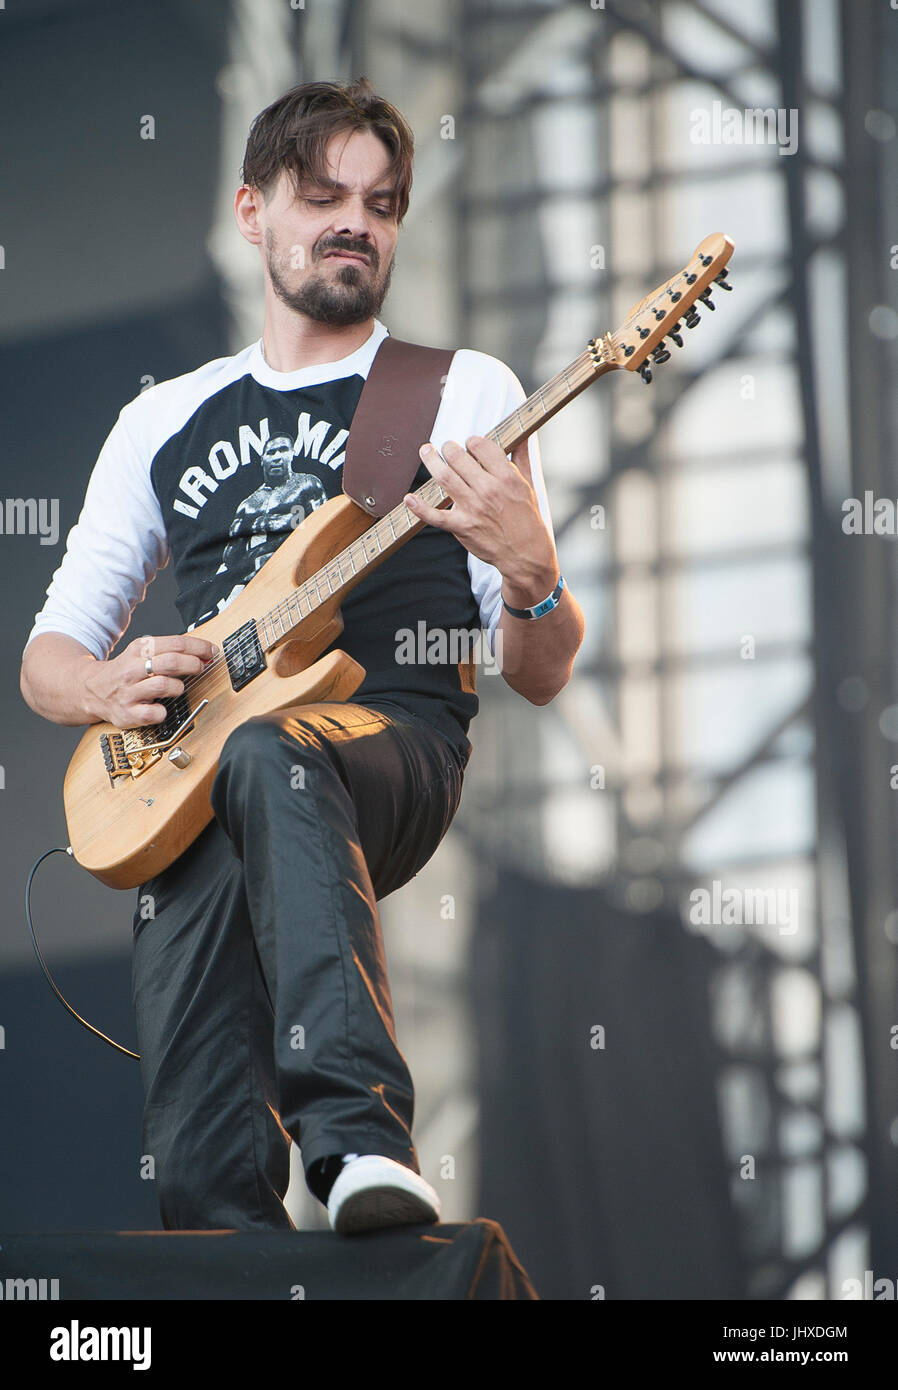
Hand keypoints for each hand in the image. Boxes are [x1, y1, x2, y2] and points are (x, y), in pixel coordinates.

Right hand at [83, 633, 217, 727]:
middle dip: (193, 664)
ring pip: (164, 685)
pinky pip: (155, 714)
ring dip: (178, 687)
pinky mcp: (128, 713)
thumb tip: (203, 654)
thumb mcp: (143, 653)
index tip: (211, 652)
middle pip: (172, 662)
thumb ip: (170, 652)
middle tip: (200, 668)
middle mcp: (133, 669)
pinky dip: (163, 712)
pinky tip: (161, 707)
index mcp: (140, 650)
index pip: (176, 643)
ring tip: (176, 688)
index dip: (199, 647)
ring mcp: (130, 692)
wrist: (92, 690)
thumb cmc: (126, 672)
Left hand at [404, 435, 557, 594]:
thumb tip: (521, 436)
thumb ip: (521, 458)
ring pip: (444, 477)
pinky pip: (435, 516)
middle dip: (448, 448)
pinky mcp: (461, 527)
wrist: (525, 554)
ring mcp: (473, 509)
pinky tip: (409, 498)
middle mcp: (488, 490)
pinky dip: (419, 507)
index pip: (481, 446)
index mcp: (506, 477)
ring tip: (426, 451)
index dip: (472, 442)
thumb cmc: (527, 518)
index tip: (469, 445)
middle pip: (458, 457)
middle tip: (446, 448)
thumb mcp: (528, 485)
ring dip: (431, 460)